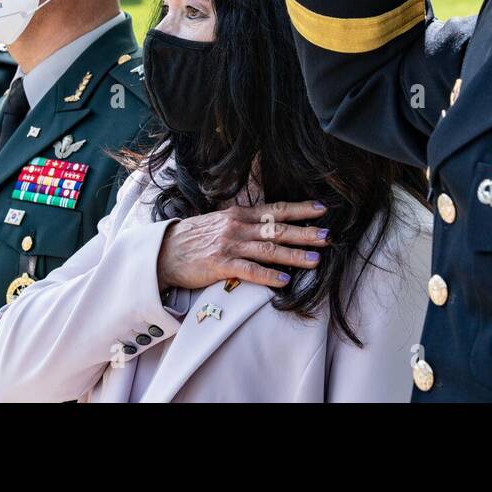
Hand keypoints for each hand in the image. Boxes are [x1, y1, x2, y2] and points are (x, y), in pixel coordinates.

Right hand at [156, 200, 329, 291]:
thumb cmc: (194, 238)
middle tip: (328, 235)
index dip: (299, 209)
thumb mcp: (221, 221)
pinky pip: (249, 270)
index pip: (276, 209)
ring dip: (293, 255)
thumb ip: (245, 221)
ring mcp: (229, 245)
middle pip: (278, 228)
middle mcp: (237, 226)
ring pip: (268, 249)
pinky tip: (284, 281)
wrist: (163, 251)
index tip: (321, 209)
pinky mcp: (220, 264)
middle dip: (305, 232)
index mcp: (240, 214)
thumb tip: (272, 222)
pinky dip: (268, 276)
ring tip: (315, 260)